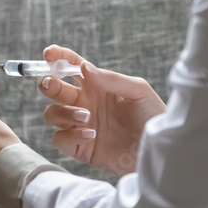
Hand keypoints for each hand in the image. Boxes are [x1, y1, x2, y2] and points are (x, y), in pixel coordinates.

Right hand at [38, 44, 166, 176]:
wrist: (158, 152)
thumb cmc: (152, 117)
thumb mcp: (138, 91)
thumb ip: (111, 78)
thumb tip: (84, 67)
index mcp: (96, 85)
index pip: (71, 66)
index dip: (57, 57)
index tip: (48, 55)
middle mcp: (85, 102)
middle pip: (54, 88)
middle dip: (48, 83)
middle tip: (52, 85)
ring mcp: (80, 125)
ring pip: (52, 113)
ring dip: (63, 112)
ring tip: (87, 117)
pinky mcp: (80, 147)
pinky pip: (59, 138)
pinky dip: (70, 135)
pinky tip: (91, 135)